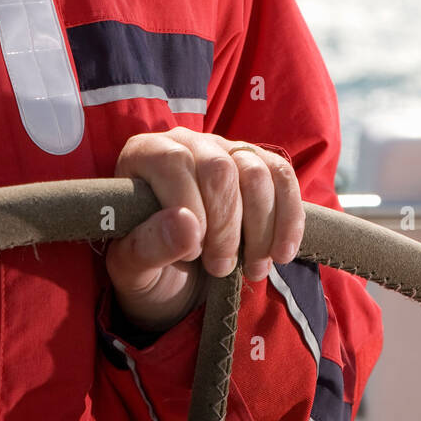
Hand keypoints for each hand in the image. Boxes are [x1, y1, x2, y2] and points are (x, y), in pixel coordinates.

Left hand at [104, 127, 305, 332]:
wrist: (176, 278)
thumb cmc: (147, 266)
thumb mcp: (132, 267)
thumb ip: (148, 246)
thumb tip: (187, 226)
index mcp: (145, 154)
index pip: (174, 163)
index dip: (188, 210)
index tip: (191, 254)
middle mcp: (187, 142)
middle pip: (220, 169)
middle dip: (226, 227)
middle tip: (219, 267)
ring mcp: (227, 149)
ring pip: (256, 173)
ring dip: (260, 229)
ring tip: (251, 269)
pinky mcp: (259, 165)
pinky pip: (283, 178)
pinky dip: (288, 219)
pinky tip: (282, 254)